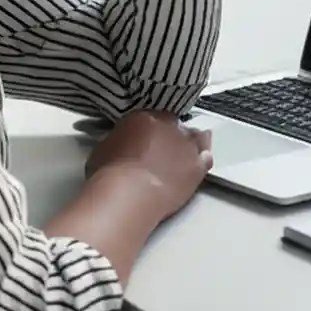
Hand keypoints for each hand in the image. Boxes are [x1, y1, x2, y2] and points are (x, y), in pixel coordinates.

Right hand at [85, 111, 212, 215]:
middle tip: (161, 149)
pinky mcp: (197, 164)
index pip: (151, 116)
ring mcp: (186, 144)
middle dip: (169, 135)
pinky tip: (202, 158)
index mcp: (143, 117)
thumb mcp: (104, 148)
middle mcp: (168, 125)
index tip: (146, 138)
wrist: (130, 193)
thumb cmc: (109, 173)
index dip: (149, 129)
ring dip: (189, 143)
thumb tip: (124, 144)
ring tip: (183, 154)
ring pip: (195, 137)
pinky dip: (204, 156)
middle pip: (173, 125)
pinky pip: (206, 155)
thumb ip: (120, 140)